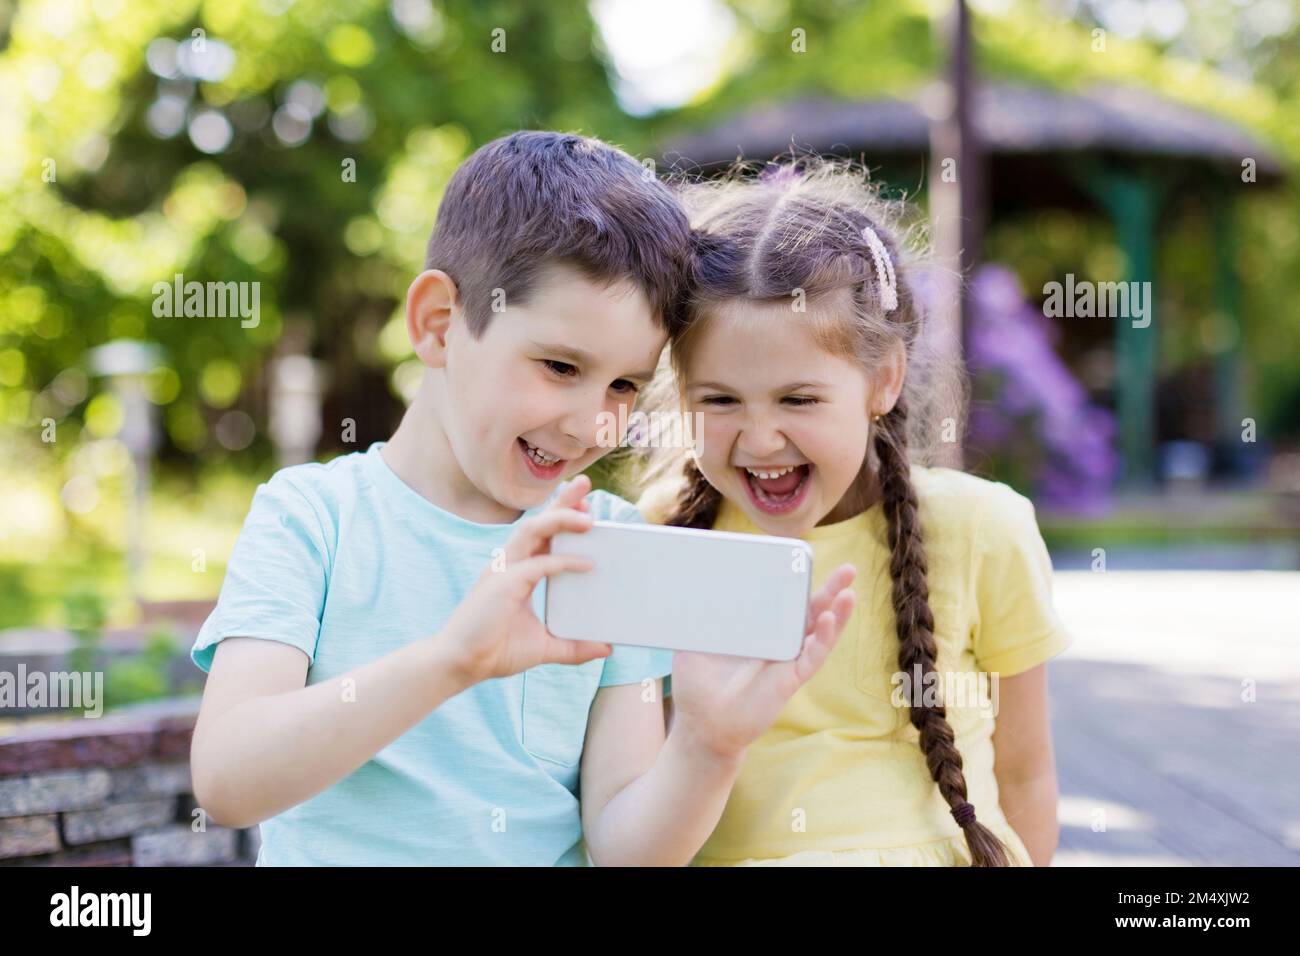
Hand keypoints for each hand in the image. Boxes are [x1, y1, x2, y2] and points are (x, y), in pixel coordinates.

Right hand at [443, 474, 611, 681]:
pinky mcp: (503, 584)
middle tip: (586, 485)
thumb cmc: (495, 650)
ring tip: (589, 517)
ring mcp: (504, 570)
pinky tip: (586, 564)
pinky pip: (537, 565)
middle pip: (538, 522)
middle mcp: (509, 564)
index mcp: (516, 571)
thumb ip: (574, 647)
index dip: (562, 516)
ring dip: (560, 518)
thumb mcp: (544, 647)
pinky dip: (562, 561)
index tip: (587, 507)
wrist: (461, 664)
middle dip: (562, 502)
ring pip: (532, 530)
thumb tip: (606, 648)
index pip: (542, 535)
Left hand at [669, 563, 856, 759]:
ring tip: (849, 591)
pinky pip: (811, 657)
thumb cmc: (698, 686)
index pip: (784, 602)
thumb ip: (697, 616)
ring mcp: (787, 661)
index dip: (797, 583)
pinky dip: (823, 639)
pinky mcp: (789, 679)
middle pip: (811, 613)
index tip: (806, 559)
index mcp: (760, 631)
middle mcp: (779, 643)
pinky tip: (830, 620)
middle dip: (831, 591)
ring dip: (837, 613)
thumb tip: (691, 585)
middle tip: (849, 569)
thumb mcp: (694, 642)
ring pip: (820, 633)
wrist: (701, 726)